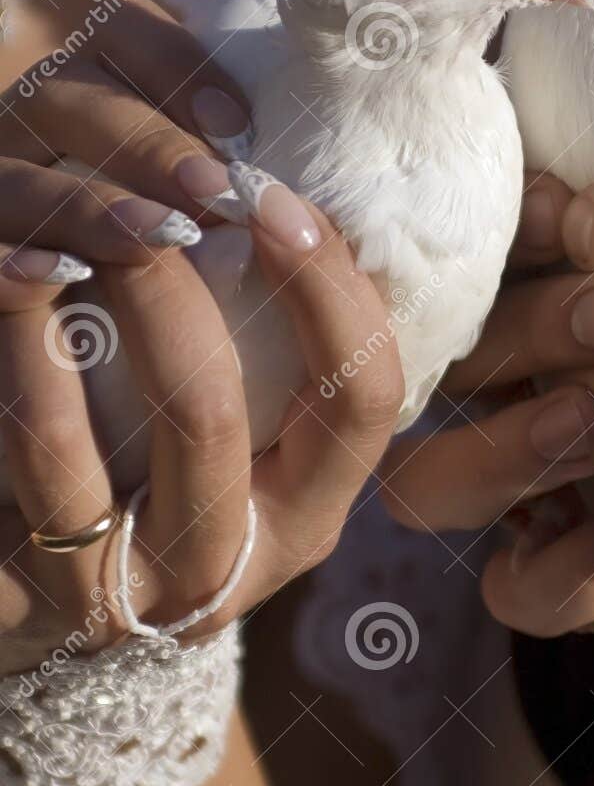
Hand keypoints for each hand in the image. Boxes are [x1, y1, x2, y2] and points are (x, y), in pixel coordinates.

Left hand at [0, 0, 402, 674]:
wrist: (56, 599)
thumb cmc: (168, 473)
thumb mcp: (249, 422)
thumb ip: (282, 340)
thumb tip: (299, 183)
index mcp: (309, 508)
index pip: (366, 395)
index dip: (327, 287)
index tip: (269, 195)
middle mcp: (233, 562)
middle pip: (211, 416)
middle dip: (160, 288)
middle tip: (124, 205)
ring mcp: (126, 593)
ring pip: (72, 450)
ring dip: (51, 320)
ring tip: (44, 243)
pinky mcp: (35, 602)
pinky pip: (25, 471)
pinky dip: (13, 368)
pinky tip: (7, 289)